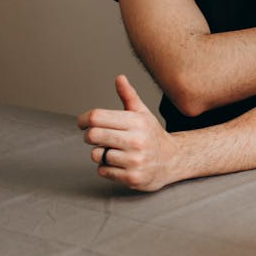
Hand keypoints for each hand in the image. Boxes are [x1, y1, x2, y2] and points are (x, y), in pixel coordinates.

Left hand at [77, 75, 178, 191]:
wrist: (172, 160)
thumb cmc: (152, 135)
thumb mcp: (142, 114)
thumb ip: (128, 96)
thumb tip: (119, 78)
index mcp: (137, 122)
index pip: (97, 117)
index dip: (83, 119)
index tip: (83, 123)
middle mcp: (136, 141)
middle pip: (92, 136)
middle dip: (90, 137)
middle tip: (97, 137)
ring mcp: (134, 160)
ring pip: (96, 155)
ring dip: (100, 153)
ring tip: (114, 151)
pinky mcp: (131, 177)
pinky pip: (102, 171)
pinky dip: (107, 168)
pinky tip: (120, 164)